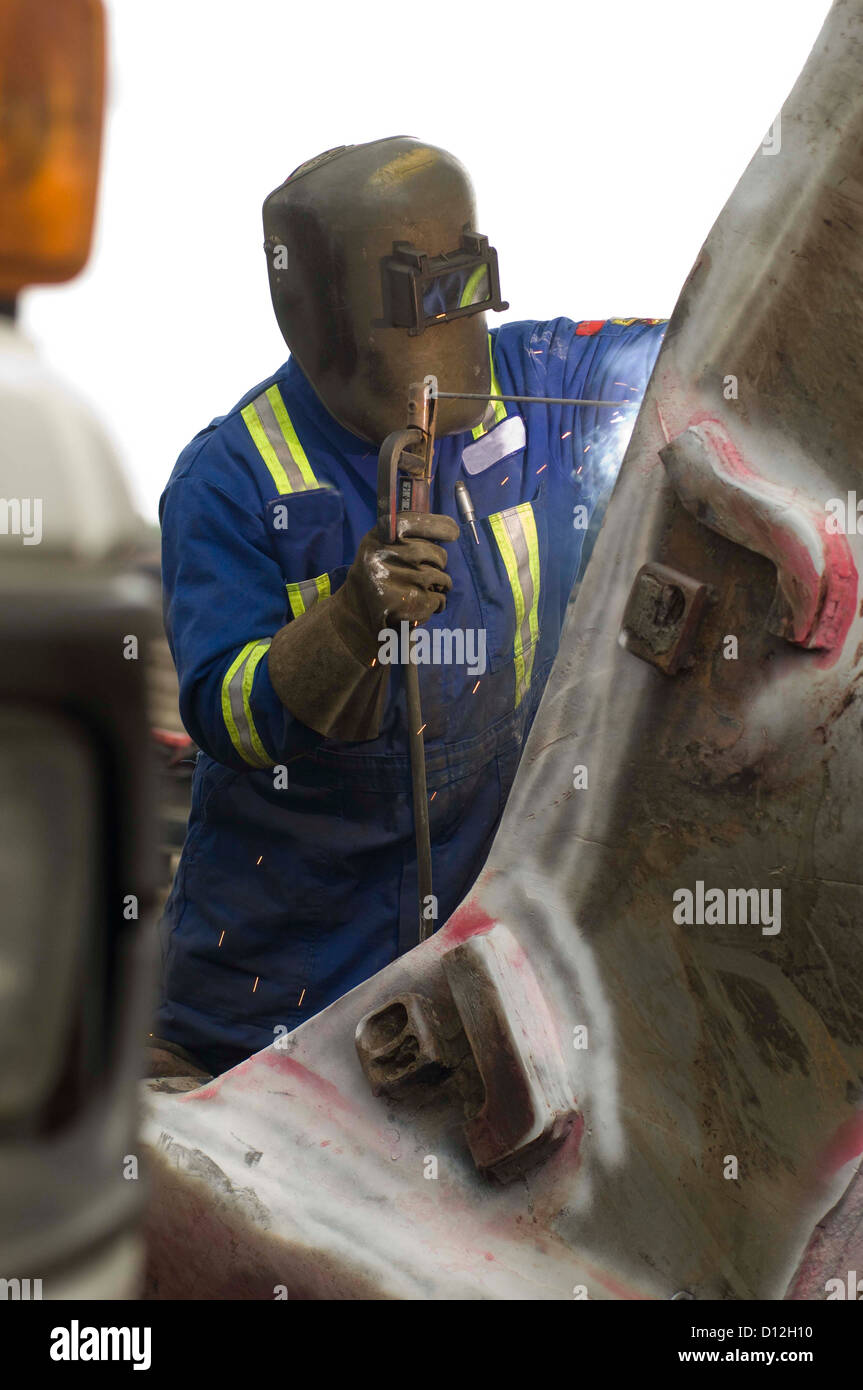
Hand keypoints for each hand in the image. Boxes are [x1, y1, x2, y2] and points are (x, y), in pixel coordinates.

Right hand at [342, 511, 459, 630]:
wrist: (357, 609)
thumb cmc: (378, 572)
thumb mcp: (380, 546)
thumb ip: (406, 534)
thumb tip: (449, 528)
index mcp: (379, 538)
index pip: (415, 523)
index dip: (440, 526)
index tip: (453, 532)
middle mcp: (385, 556)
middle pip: (436, 554)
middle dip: (440, 562)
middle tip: (431, 568)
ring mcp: (397, 582)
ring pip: (441, 578)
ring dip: (440, 584)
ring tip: (424, 587)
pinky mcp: (405, 605)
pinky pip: (439, 599)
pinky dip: (436, 602)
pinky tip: (420, 602)